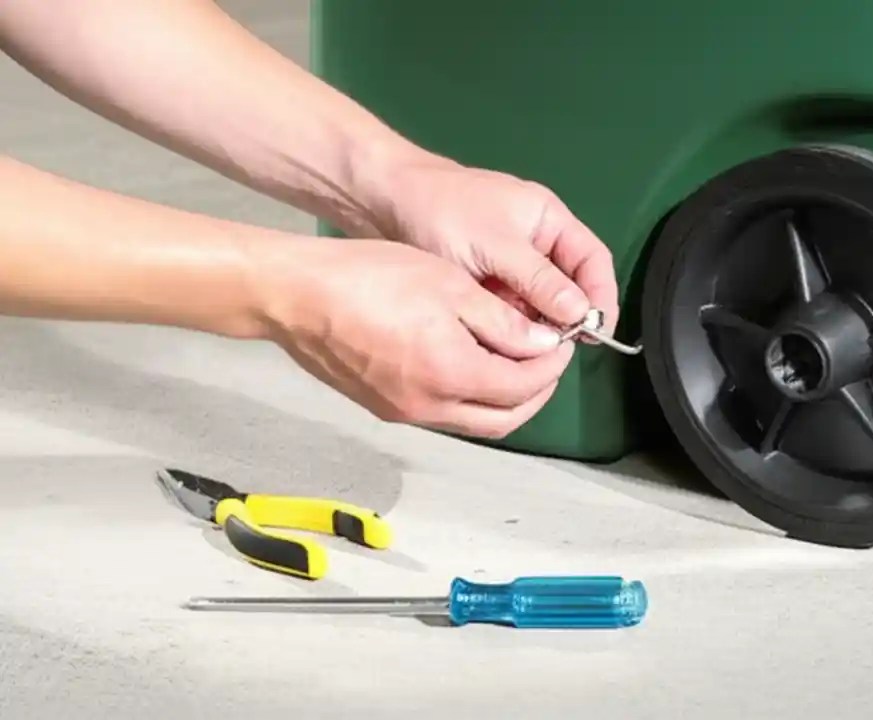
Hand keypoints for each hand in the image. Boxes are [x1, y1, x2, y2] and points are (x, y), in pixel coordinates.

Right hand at [254, 236, 573, 437]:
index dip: (552, 366)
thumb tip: (544, 345)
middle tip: (549, 359)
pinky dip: (472, 397)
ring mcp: (405, 412)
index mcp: (451, 373)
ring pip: (475, 421)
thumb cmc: (367, 279)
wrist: (295, 296)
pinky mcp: (386, 408)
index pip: (523, 387)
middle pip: (505, 419)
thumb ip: (504, 322)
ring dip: (505, 399)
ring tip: (516, 360)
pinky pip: (446, 414)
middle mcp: (430, 406)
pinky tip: (474, 364)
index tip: (562, 341)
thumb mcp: (450, 286)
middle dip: (536, 392)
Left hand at [364, 157, 619, 335]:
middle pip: (570, 286)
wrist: (381, 200)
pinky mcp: (486, 279)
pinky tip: (503, 344)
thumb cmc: (441, 212)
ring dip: (537, 326)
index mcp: (548, 220)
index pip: (593, 261)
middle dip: (568, 318)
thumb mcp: (495, 246)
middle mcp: (536, 241)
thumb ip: (539, 280)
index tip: (598, 333)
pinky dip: (511, 325)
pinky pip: (511, 308)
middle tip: (559, 350)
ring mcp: (511, 262)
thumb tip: (582, 314)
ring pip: (539, 303)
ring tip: (530, 351)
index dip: (602, 297)